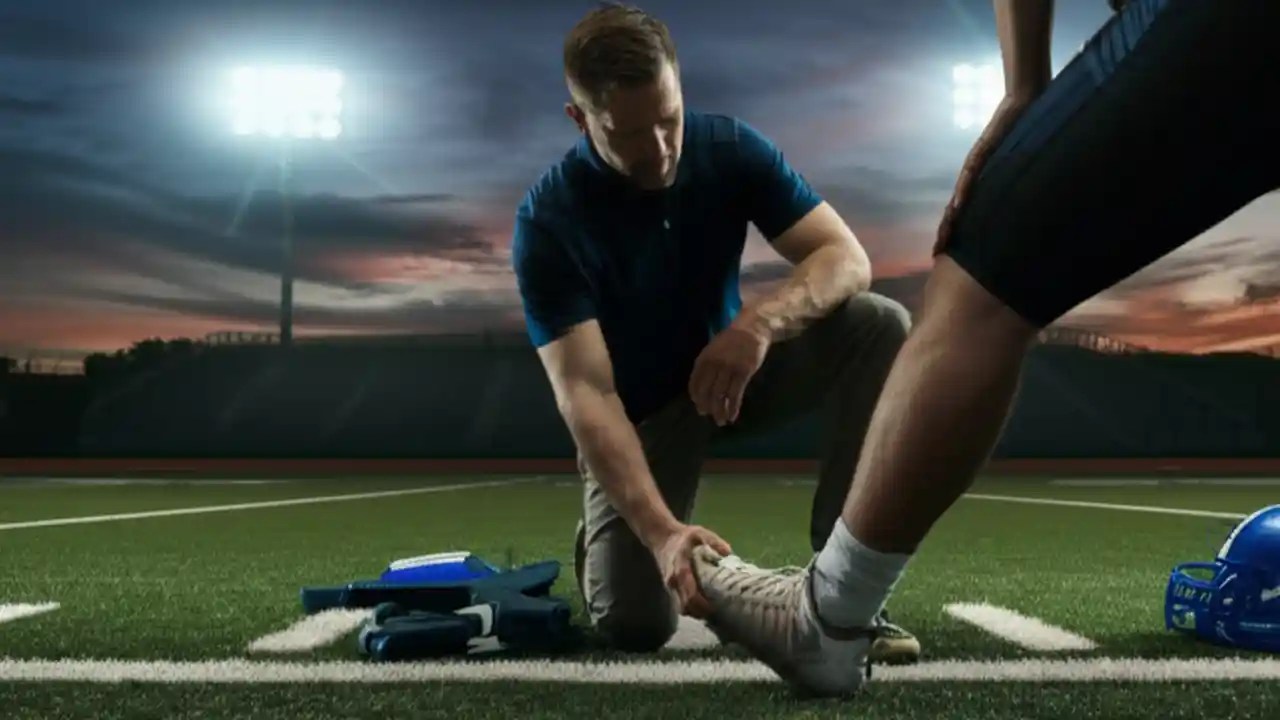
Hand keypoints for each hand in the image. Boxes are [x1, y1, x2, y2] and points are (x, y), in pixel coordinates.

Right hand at [653, 523, 732, 618]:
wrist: (662, 537)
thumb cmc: (684, 536)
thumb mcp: (700, 533)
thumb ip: (714, 542)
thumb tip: (728, 553)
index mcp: (681, 570)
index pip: (691, 595)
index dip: (703, 606)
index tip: (717, 607)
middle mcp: (673, 582)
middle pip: (686, 606)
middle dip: (701, 613)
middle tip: (718, 613)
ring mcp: (670, 587)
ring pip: (682, 608)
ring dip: (696, 613)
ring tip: (712, 612)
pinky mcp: (670, 589)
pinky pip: (679, 604)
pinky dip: (691, 609)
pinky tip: (703, 607)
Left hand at [688, 316, 769, 425]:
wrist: (752, 328)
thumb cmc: (732, 339)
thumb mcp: (713, 349)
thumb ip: (707, 365)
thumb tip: (703, 386)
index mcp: (704, 358)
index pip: (695, 382)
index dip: (696, 396)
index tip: (699, 405)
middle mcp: (714, 364)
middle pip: (706, 391)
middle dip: (706, 406)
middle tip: (709, 415)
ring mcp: (729, 368)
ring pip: (720, 395)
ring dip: (719, 411)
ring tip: (720, 421)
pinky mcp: (743, 372)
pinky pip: (735, 394)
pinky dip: (733, 408)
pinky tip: (732, 416)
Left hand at [935, 91, 1041, 253]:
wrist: (1024, 99)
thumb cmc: (1026, 130)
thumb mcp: (1022, 162)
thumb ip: (1018, 180)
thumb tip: (1032, 200)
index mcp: (984, 179)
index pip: (966, 208)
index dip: (956, 228)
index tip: (947, 249)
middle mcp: (976, 172)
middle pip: (956, 206)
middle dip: (947, 230)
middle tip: (937, 251)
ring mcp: (978, 161)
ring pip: (959, 194)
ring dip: (950, 217)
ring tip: (943, 236)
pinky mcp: (984, 148)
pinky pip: (972, 171)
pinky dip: (965, 189)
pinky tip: (957, 206)